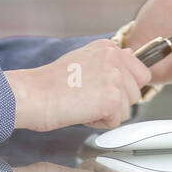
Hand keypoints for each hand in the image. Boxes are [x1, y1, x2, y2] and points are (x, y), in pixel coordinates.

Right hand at [5, 40, 151, 131]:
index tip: (101, 89)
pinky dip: (98, 123)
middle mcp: (114, 57)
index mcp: (108, 47)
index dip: (122, 87)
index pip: (139, 71)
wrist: (33, 94)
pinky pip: (116, 121)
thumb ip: (108, 61)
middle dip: (115, 102)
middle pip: (135, 92)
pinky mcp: (112, 98)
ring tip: (83, 103)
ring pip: (127, 109)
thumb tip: (131, 54)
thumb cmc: (50, 83)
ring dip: (107, 113)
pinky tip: (81, 111)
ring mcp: (115, 77)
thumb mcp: (82, 60)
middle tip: (87, 97)